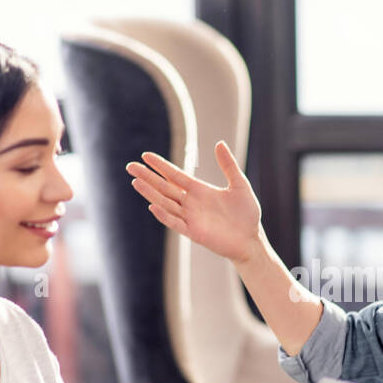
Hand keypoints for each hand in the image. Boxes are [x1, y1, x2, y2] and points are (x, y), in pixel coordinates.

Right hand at [126, 141, 264, 263]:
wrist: (251, 239)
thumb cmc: (246, 214)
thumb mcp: (239, 184)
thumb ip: (228, 165)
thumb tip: (219, 143)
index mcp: (199, 190)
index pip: (175, 175)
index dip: (160, 166)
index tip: (145, 155)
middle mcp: (191, 203)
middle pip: (164, 187)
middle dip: (147, 177)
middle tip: (130, 166)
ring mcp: (191, 218)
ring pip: (165, 203)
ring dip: (150, 193)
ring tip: (135, 182)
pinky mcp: (194, 232)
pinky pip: (176, 223)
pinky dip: (165, 215)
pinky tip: (153, 206)